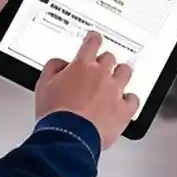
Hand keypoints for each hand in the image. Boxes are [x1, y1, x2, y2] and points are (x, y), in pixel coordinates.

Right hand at [35, 31, 139, 149]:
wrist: (68, 137)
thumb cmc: (55, 115)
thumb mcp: (43, 86)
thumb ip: (53, 68)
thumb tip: (59, 63)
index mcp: (82, 66)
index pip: (92, 43)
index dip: (94, 38)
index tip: (94, 38)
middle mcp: (101, 75)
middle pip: (109, 58)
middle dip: (104, 62)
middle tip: (99, 68)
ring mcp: (115, 91)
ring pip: (125, 73)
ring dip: (120, 75)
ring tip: (115, 80)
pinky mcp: (124, 110)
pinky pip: (133, 99)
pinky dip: (129, 99)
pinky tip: (124, 101)